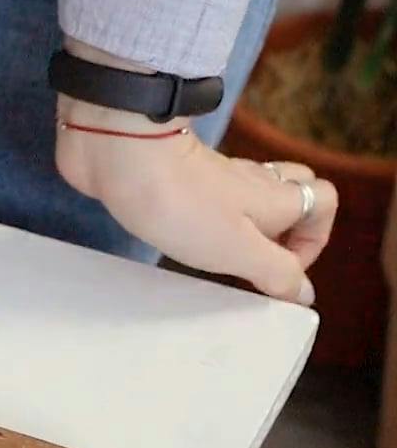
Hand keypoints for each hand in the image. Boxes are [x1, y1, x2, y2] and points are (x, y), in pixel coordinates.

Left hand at [53, 44, 336, 305]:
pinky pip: (204, 198)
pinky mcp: (173, 177)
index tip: (282, 272)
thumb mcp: (239, 249)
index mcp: (275, 197)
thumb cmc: (184, 205)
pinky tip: (182, 240)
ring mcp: (211, 177)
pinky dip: (205, 219)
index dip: (315, 239)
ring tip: (218, 259)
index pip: (325, 202)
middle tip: (253, 262)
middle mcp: (250, 181)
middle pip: (291, 193)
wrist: (122, 154)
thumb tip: (304, 293)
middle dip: (284, 228)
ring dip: (242, 226)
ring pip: (245, 197)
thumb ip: (276, 271)